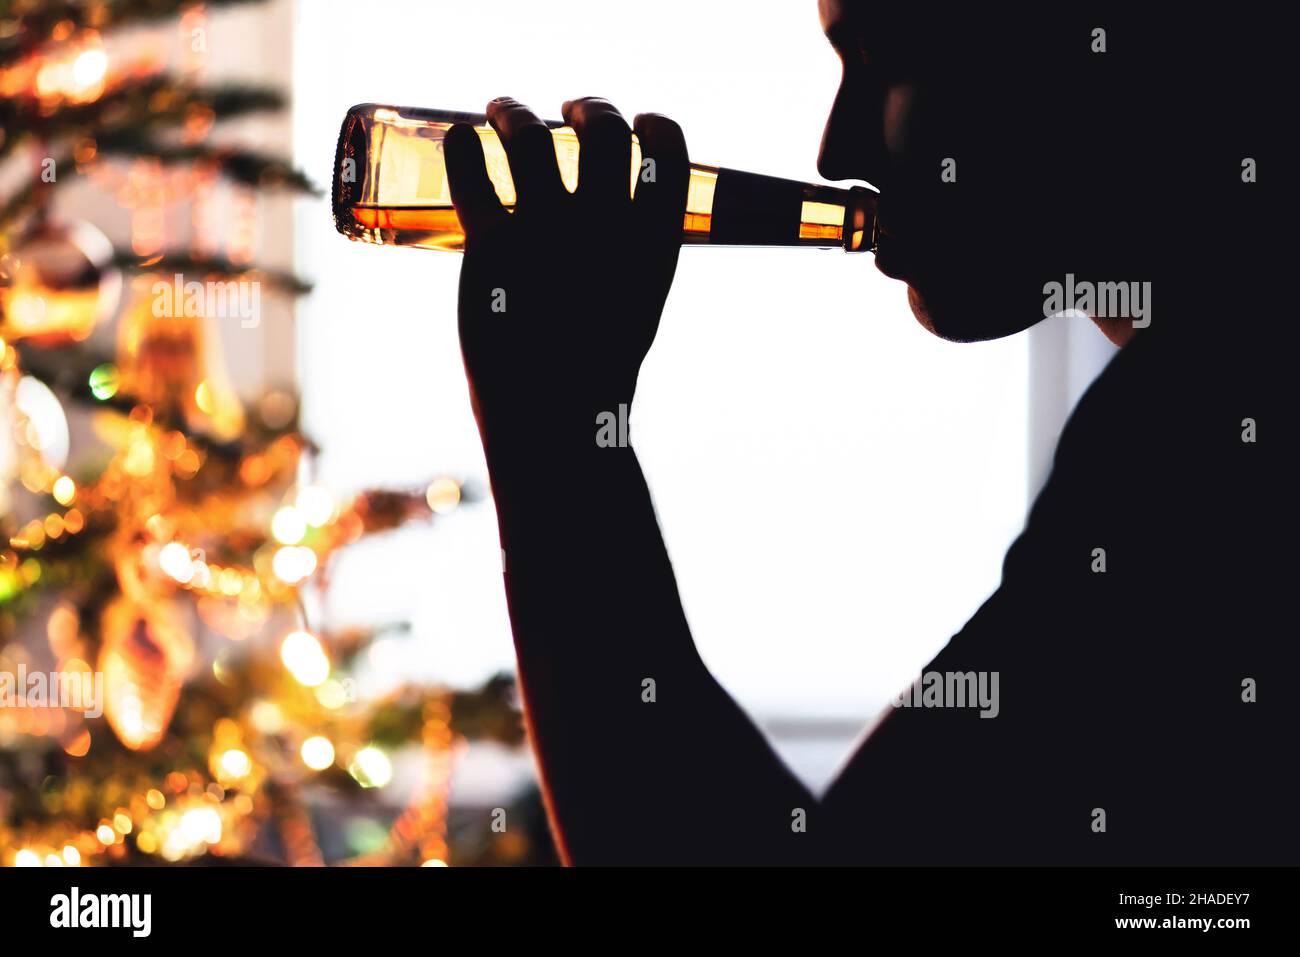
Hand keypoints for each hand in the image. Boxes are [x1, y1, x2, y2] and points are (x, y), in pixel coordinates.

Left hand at [444, 97, 689, 447]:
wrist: (554, 421)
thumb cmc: (596, 374)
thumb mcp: (635, 312)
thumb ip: (627, 264)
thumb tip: (610, 229)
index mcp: (653, 244)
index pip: (667, 153)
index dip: (654, 126)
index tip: (639, 119)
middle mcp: (606, 227)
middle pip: (601, 131)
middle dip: (589, 106)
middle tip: (571, 108)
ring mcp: (548, 233)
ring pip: (530, 137)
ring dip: (515, 110)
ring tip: (502, 108)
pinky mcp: (492, 247)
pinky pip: (471, 173)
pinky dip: (458, 144)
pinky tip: (453, 136)